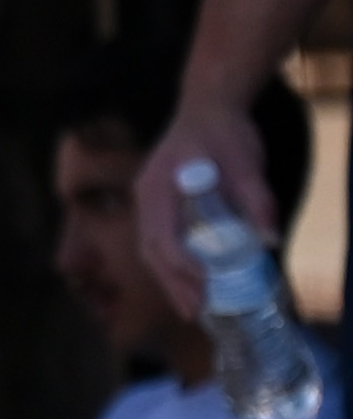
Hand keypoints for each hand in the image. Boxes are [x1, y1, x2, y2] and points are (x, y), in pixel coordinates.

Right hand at [139, 93, 269, 318]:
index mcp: (159, 187)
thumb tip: (270, 240)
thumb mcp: (246, 164)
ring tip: (192, 307)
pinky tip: (192, 280)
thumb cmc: (225, 133)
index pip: (162, 235)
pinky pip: (160, 241)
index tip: (205, 281)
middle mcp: (146, 197)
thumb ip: (256, 200)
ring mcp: (149, 201)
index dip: (182, 263)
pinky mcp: (159, 205)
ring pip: (152, 249)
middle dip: (172, 283)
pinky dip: (173, 265)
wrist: (209, 106)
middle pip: (151, 250)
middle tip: (195, 312)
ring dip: (171, 280)